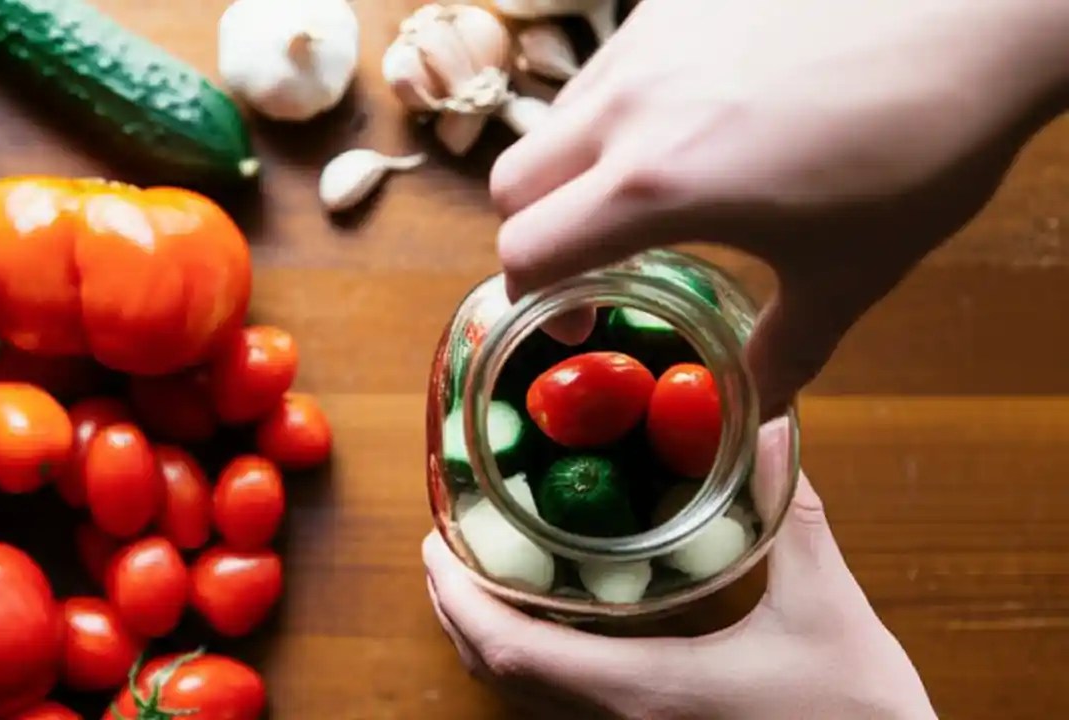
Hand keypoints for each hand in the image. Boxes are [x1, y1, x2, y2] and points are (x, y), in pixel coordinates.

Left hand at [422, 428, 936, 718]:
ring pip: (524, 690)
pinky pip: (560, 697)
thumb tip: (772, 429)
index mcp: (644, 688)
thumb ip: (792, 516)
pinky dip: (531, 652)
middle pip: (496, 671)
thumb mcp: (828, 609)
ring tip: (482, 567)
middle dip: (455, 605)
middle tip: (447, 541)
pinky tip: (550, 612)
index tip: (436, 540)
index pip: (510, 651)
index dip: (458, 596)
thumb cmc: (858, 716)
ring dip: (487, 630)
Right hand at [491, 0, 1068, 415]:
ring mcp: (646, 41)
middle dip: (538, 233)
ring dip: (579, 170)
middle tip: (599, 262)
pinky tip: (698, 119)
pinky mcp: (675, 1)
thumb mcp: (852, 271)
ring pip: (560, 119)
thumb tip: (757, 404)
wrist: (978, 8)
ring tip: (655, 188)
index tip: (580, 320)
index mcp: (654, 184)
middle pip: (513, 182)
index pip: (525, 250)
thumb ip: (787, 350)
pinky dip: (623, 111)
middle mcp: (627, 105)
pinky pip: (612, 67)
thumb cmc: (918, 142)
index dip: (535, 300)